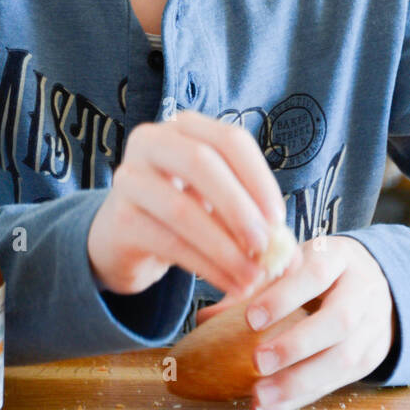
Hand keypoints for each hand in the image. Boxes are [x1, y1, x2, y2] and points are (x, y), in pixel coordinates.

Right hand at [87, 109, 294, 299]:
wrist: (126, 236)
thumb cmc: (184, 211)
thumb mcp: (218, 203)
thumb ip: (253, 217)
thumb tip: (290, 254)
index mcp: (184, 126)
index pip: (229, 140)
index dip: (259, 178)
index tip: (279, 218)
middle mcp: (151, 140)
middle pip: (202, 163)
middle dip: (240, 208)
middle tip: (265, 247)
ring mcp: (129, 177)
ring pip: (183, 209)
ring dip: (225, 248)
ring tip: (253, 277)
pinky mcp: (119, 218)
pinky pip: (169, 242)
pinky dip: (206, 266)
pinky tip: (229, 283)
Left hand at [203, 235, 396, 409]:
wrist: (377, 281)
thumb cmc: (321, 270)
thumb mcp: (296, 263)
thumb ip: (256, 285)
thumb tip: (205, 318)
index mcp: (339, 258)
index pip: (316, 273)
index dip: (285, 296)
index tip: (250, 318)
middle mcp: (363, 292)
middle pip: (338, 321)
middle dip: (297, 344)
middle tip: (256, 362)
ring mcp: (372, 327)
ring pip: (344, 359)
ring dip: (299, 382)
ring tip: (260, 397)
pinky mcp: (371, 357)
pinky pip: (338, 382)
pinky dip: (301, 397)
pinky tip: (271, 407)